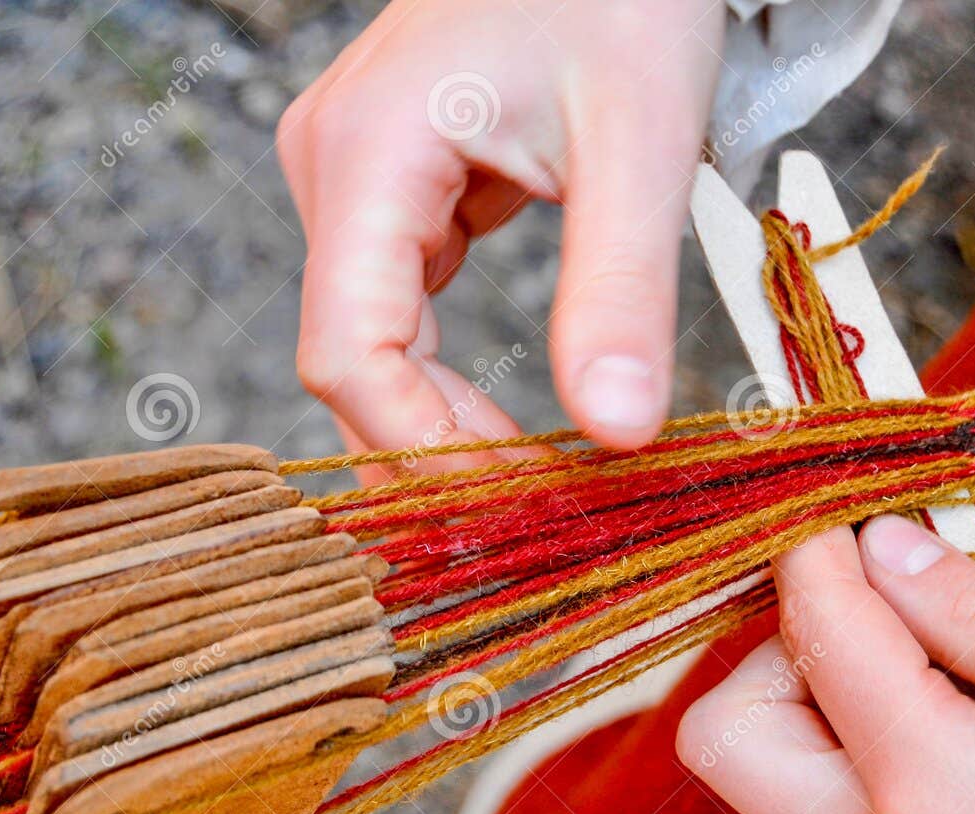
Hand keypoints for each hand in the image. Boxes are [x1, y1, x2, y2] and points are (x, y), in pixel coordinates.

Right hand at [277, 0, 724, 467]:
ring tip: (536, 471)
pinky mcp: (396, 187)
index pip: (350, 353)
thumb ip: (619, 291)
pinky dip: (455, 370)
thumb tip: (617, 437)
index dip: (422, 447)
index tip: (516, 501)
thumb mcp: (639, 142)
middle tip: (539, 509)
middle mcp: (335, 168)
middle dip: (439, 445)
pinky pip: (404, 305)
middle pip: (354, 357)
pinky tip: (519, 407)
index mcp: (370, 152)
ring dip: (447, 416)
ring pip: (376, 340)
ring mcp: (357, 178)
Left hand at [677, 515, 974, 813]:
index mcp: (940, 796)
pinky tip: (968, 729)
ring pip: (774, 787)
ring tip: (944, 667)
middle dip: (779, 651)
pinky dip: (866, 760)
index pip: (815, 635)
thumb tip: (884, 549)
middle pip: (727, 738)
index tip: (854, 508)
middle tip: (881, 610)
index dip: (817, 549)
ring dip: (822, 705)